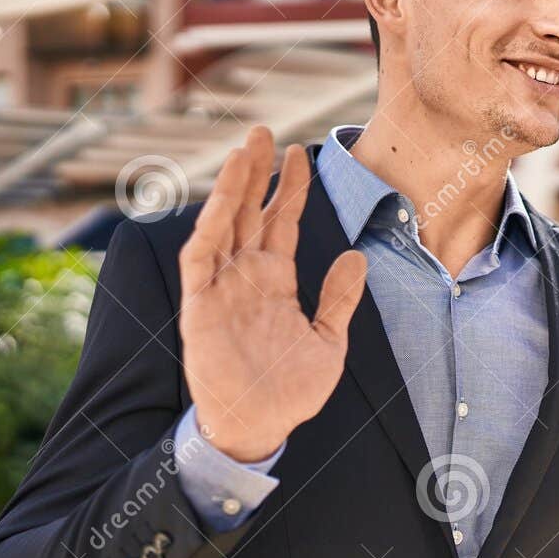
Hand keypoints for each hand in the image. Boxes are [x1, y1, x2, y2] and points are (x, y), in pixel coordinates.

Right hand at [178, 125, 366, 462]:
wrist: (259, 427)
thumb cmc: (290, 391)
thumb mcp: (329, 341)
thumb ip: (339, 299)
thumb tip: (359, 257)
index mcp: (275, 282)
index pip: (280, 223)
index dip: (288, 189)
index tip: (300, 153)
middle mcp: (245, 277)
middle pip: (249, 212)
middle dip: (256, 172)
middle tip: (264, 130)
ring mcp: (221, 288)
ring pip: (223, 224)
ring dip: (232, 187)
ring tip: (244, 148)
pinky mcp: (200, 305)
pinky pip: (201, 257)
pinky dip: (210, 226)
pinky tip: (222, 199)